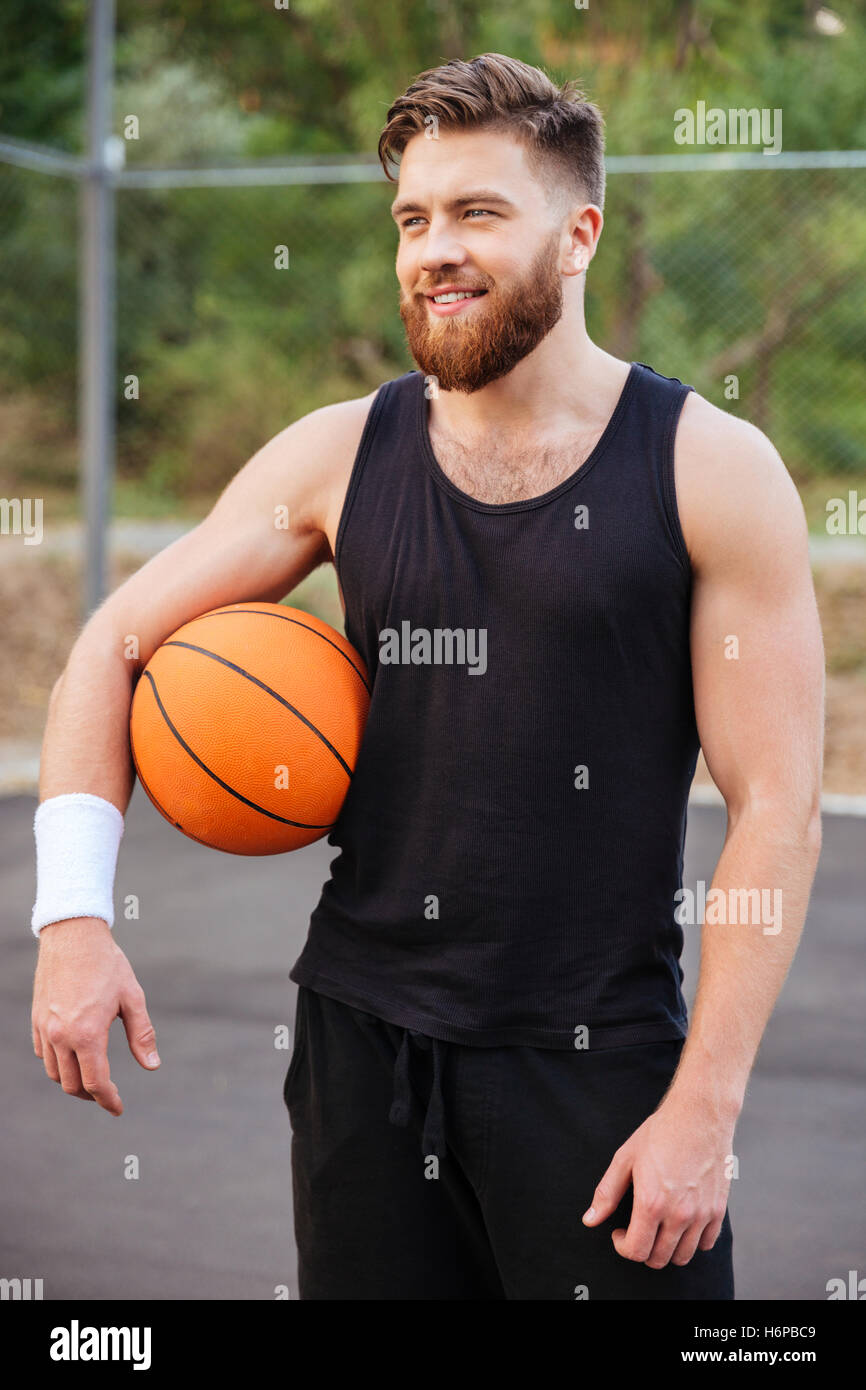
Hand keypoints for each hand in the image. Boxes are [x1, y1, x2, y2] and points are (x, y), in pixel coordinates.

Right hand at [32, 917, 159, 1115]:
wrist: (73, 935)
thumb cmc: (108, 964)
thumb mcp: (132, 998)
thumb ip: (142, 1034)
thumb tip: (152, 1065)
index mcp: (87, 1034)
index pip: (96, 1082)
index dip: (108, 1100)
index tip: (117, 1108)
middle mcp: (61, 1036)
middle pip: (72, 1084)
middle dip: (91, 1095)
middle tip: (107, 1095)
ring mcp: (45, 1028)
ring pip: (55, 1072)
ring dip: (72, 1082)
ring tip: (91, 1080)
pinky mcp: (37, 1019)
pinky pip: (43, 1054)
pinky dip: (57, 1063)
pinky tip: (71, 1058)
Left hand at [582, 1094, 733, 1268]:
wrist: (699, 1115)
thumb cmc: (660, 1133)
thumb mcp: (625, 1158)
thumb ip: (607, 1193)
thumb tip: (590, 1220)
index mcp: (651, 1203)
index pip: (636, 1251)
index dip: (622, 1247)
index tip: (619, 1233)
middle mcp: (678, 1214)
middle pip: (659, 1258)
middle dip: (642, 1251)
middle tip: (637, 1231)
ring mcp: (701, 1214)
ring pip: (683, 1256)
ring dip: (667, 1250)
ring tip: (658, 1229)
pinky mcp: (718, 1210)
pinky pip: (706, 1243)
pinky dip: (692, 1242)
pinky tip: (681, 1224)